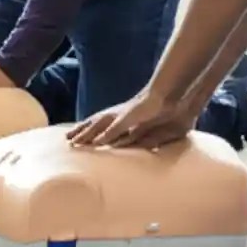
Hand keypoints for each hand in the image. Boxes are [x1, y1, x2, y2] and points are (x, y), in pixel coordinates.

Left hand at [66, 88, 192, 148]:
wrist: (179, 98)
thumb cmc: (172, 113)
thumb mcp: (160, 130)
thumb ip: (150, 138)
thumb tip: (146, 148)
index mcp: (128, 116)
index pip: (104, 124)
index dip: (91, 130)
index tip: (80, 137)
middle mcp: (122, 114)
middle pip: (96, 122)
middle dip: (81, 130)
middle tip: (67, 139)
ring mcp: (125, 114)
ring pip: (100, 124)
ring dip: (87, 133)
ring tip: (74, 142)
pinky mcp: (131, 116)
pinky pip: (116, 127)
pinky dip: (106, 135)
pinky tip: (97, 142)